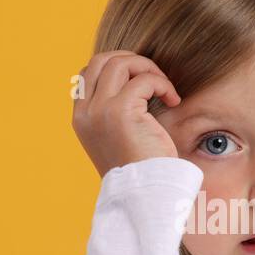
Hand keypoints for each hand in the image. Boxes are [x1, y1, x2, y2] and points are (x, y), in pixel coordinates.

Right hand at [72, 51, 182, 177]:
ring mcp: (100, 110)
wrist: (144, 194)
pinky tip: (172, 100)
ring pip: (120, 63)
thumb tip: (132, 81)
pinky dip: (162, 84)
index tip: (141, 81)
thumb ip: (115, 111)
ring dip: (148, 69)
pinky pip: (143, 79)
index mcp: (81, 118)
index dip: (116, 68)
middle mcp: (85, 112)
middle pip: (101, 60)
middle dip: (131, 61)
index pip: (88, 73)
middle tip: (154, 78)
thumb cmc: (140, 169)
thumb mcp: (119, 137)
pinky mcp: (120, 111)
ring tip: (164, 89)